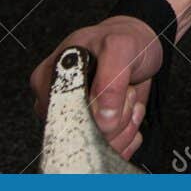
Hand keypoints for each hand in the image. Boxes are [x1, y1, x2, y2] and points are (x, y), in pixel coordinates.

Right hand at [29, 15, 165, 160]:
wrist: (141, 46)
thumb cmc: (124, 40)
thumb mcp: (120, 47)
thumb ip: (110, 80)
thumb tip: (102, 118)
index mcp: (50, 78)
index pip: (67, 115)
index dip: (97, 112)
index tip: (118, 91)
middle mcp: (56, 102)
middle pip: (83, 135)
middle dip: (116, 119)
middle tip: (125, 91)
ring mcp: (73, 118)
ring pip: (98, 147)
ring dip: (125, 127)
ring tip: (127, 98)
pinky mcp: (90, 130)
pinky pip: (110, 150)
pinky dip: (128, 136)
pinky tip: (130, 112)